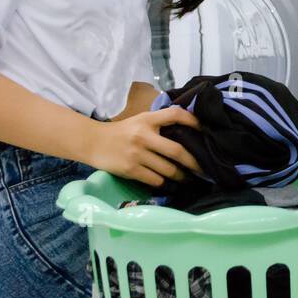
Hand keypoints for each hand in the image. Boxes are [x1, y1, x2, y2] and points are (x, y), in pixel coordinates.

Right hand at [85, 106, 202, 187]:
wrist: (92, 142)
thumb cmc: (121, 132)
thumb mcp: (140, 121)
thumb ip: (159, 123)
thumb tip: (187, 131)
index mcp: (147, 119)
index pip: (174, 114)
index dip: (192, 120)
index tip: (204, 129)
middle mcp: (143, 135)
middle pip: (176, 150)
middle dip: (194, 163)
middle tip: (204, 169)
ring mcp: (137, 153)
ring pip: (168, 169)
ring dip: (180, 176)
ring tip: (188, 178)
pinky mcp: (130, 169)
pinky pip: (155, 179)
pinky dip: (163, 182)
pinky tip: (166, 182)